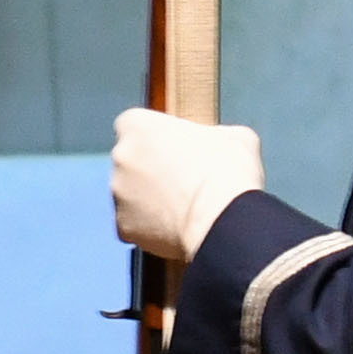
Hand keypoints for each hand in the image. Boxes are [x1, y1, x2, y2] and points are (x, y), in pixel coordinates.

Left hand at [106, 106, 270, 264]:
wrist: (222, 219)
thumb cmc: (227, 170)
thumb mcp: (234, 136)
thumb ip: (213, 134)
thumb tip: (215, 144)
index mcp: (138, 126)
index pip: (133, 125)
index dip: (154, 137)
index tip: (173, 148)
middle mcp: (121, 157)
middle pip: (131, 161)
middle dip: (150, 170)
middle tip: (180, 182)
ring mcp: (118, 194)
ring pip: (131, 195)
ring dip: (148, 200)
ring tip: (182, 209)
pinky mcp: (123, 227)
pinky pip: (135, 225)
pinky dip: (150, 228)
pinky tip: (176, 228)